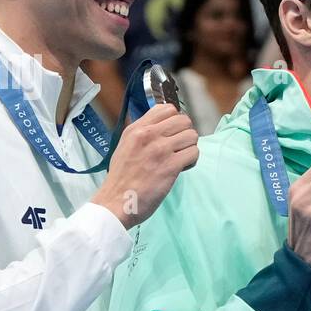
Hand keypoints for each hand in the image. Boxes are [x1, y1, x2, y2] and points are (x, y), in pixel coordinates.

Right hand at [91, 104, 198, 227]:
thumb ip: (142, 134)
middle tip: (179, 148)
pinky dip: (191, 161)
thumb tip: (162, 127)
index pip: (167, 108)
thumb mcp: (125, 145)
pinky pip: (194, 153)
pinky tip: (181, 168)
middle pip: (184, 120)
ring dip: (189, 148)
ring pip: (192, 136)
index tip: (172, 134)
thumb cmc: (121, 178)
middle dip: (185, 134)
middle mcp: (149, 135)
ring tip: (180, 159)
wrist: (116, 202)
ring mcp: (160, 150)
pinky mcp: (170, 166)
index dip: (174, 121)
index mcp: (137, 128)